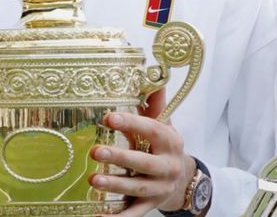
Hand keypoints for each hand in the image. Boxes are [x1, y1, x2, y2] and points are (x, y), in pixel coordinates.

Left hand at [89, 89, 195, 215]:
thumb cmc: (165, 148)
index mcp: (170, 142)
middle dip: (120, 158)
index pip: (152, 130)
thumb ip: (155, 104)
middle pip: (145, 163)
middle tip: (95, 152)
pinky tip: (98, 216)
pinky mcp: (152, 206)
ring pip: (138, 189)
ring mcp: (161, 188)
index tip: (108, 117)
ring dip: (115, 185)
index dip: (131, 123)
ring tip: (92, 180)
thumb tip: (153, 74)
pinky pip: (135, 214)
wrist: (184, 181)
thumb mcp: (164, 125)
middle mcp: (169, 166)